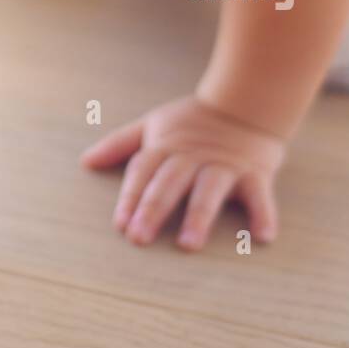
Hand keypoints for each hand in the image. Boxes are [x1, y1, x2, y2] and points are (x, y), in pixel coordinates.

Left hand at [79, 94, 285, 250]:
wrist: (244, 102)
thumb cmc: (192, 122)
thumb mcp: (152, 126)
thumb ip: (120, 145)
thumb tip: (85, 162)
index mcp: (166, 146)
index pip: (143, 171)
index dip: (130, 197)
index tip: (120, 225)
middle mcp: (192, 156)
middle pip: (169, 183)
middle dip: (153, 209)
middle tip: (139, 238)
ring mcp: (224, 164)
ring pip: (208, 190)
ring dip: (198, 216)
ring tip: (188, 245)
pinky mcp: (255, 172)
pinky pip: (259, 195)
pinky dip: (263, 214)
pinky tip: (262, 236)